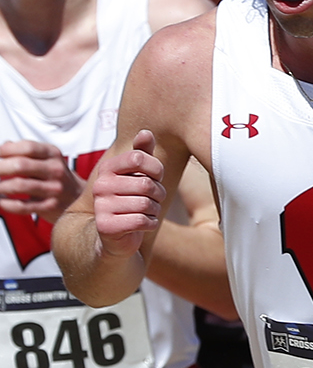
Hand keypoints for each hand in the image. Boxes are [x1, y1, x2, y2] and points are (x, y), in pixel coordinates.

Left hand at [0, 139, 84, 219]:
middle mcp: (55, 170)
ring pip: (19, 185)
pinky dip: (6, 204)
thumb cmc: (56, 176)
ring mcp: (53, 189)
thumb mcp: (45, 157)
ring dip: (0, 186)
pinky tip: (1, 200)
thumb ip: (24, 150)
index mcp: (52, 154)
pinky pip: (21, 206)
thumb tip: (3, 147)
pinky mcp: (49, 206)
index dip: (6, 150)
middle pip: (21, 165)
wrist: (78, 198)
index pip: (27, 147)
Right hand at [90, 131, 165, 257]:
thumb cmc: (131, 199)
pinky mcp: (106, 226)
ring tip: (146, 212)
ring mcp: (101, 206)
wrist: (113, 235)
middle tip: (152, 199)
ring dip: (154, 210)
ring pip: (147, 204)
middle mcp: (100, 185)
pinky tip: (142, 224)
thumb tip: (146, 132)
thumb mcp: (137, 174)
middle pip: (147, 184)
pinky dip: (150, 223)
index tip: (155, 177)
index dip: (156, 169)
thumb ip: (142, 153)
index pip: (139, 158)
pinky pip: (143, 221)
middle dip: (158, 194)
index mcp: (107, 168)